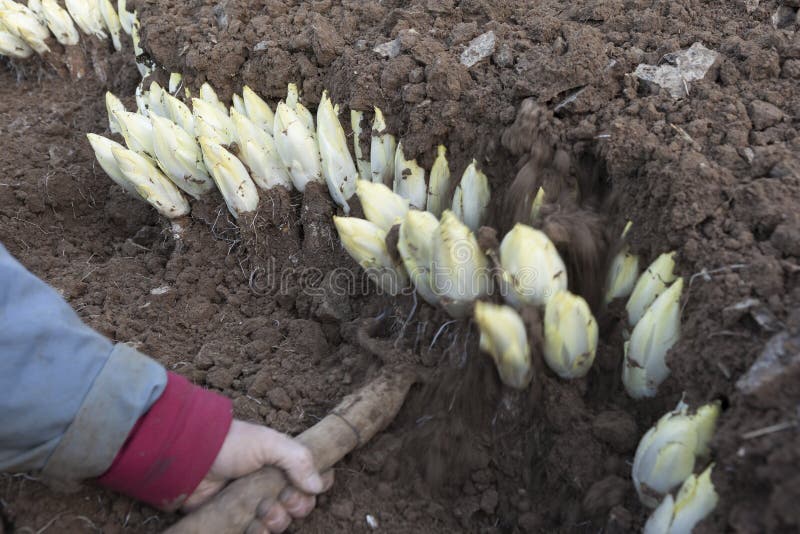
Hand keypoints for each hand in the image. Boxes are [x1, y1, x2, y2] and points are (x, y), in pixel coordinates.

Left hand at [183, 420, 333, 532]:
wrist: (191, 457)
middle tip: (282, 497)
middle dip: (296, 506)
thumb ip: (298, 459)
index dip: (315, 487)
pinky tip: (254, 525)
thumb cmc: (232, 444)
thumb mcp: (269, 443)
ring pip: (280, 522)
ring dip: (277, 520)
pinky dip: (259, 532)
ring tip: (263, 510)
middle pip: (300, 506)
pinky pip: (257, 533)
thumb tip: (318, 485)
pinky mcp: (238, 518)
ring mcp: (255, 503)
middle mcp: (272, 484)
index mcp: (283, 464)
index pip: (312, 479)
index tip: (307, 486)